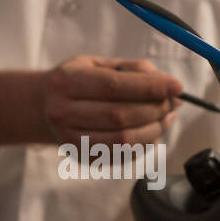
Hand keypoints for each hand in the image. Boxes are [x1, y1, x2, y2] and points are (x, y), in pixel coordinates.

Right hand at [40, 56, 181, 146]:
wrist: (43, 108)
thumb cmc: (76, 81)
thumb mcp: (96, 63)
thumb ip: (130, 69)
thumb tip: (166, 84)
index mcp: (66, 81)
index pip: (114, 85)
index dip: (150, 87)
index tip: (177, 86)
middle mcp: (63, 112)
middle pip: (120, 115)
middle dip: (155, 109)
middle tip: (174, 102)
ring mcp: (70, 139)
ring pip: (123, 140)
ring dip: (154, 129)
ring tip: (167, 117)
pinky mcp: (81, 157)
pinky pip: (121, 155)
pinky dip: (144, 144)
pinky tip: (152, 131)